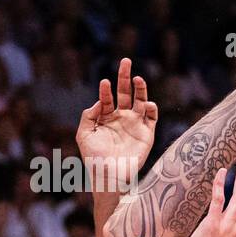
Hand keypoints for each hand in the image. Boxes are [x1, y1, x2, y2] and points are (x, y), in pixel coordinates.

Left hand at [76, 58, 157, 192]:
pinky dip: (151, 108)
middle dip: (125, 77)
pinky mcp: (147, 133)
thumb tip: (100, 101)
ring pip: (141, 100)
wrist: (109, 176)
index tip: (104, 83)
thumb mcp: (83, 134)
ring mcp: (135, 125)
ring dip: (141, 88)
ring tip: (138, 78)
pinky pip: (152, 117)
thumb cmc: (94, 158)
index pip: (107, 98)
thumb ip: (88, 115)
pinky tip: (146, 104)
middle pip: (126, 92)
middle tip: (125, 61)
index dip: (106, 90)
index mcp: (106, 118)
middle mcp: (121, 118)